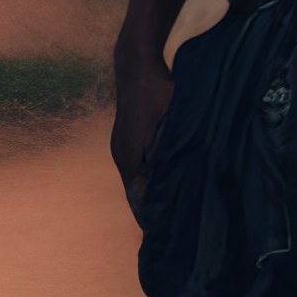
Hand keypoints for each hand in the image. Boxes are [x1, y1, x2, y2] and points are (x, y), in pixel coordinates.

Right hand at [110, 41, 174, 222]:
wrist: (137, 62)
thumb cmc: (155, 93)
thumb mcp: (167, 125)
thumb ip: (166, 155)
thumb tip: (170, 184)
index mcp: (128, 158)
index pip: (137, 199)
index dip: (151, 216)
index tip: (166, 233)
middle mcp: (122, 156)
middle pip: (136, 191)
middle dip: (152, 207)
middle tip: (174, 224)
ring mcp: (123, 146)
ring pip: (138, 178)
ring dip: (152, 192)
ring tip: (172, 207)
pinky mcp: (129, 138)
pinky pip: (139, 166)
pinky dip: (150, 176)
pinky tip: (166, 180)